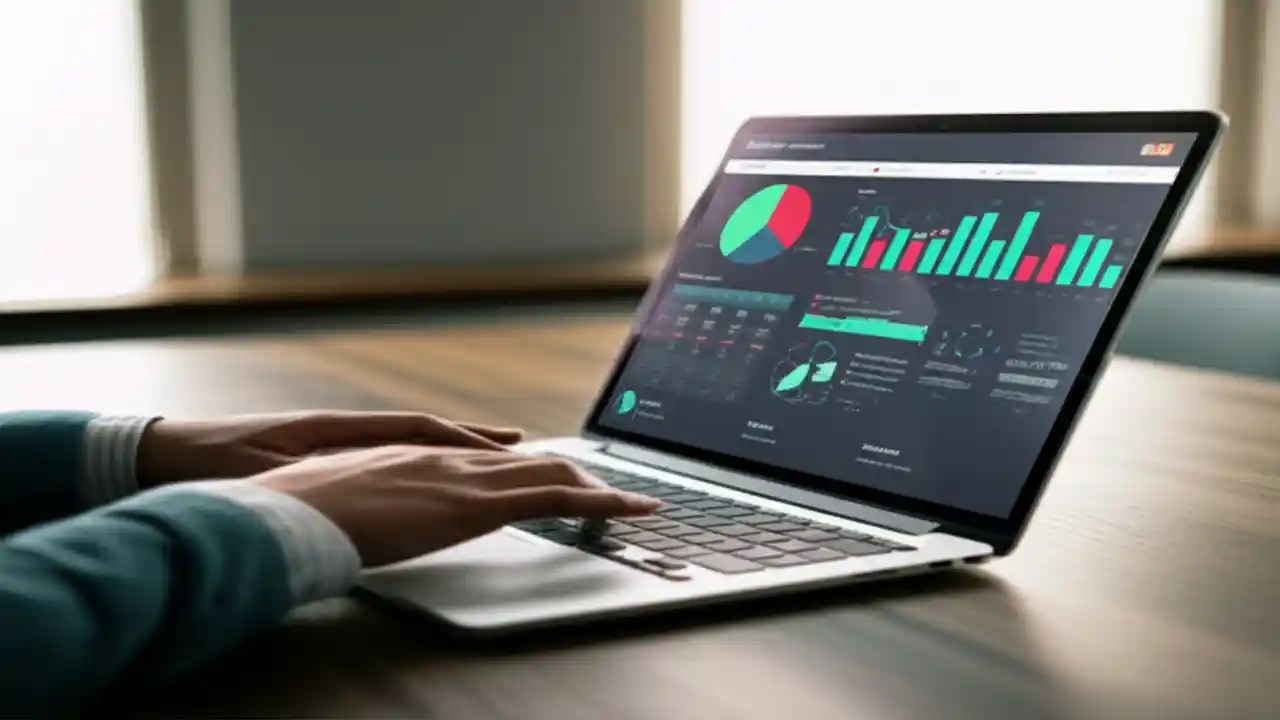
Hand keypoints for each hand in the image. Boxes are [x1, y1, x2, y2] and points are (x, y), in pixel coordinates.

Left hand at [137, 411, 523, 487]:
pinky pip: (384, 453)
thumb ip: (310, 474)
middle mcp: (340, 429)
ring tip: (496, 454)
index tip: (508, 447)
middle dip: (473, 439)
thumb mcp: (262, 470)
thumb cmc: (208, 464)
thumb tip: (351, 483)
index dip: (464, 438)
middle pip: (421, 431)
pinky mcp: (320, 453)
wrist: (162, 454)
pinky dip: (418, 458)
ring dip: (452, 447)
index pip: (414, 429)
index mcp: (332, 427)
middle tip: (522, 447)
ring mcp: (332, 438)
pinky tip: (435, 470)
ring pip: (406, 441)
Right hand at [252, 446, 661, 565]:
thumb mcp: (339, 504)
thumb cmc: (296, 512)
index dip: (519, 466)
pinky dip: (598, 501)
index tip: (542, 473)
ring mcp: (463, 476)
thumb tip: (367, 518)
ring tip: (629, 497)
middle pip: (525, 461)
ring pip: (548, 473)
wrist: (285, 510)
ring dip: (592, 487)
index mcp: (415, 455)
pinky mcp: (475, 504)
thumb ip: (366, 504)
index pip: (483, 457)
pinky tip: (626, 506)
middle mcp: (448, 456)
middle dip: (568, 475)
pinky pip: (553, 500)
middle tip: (603, 487)